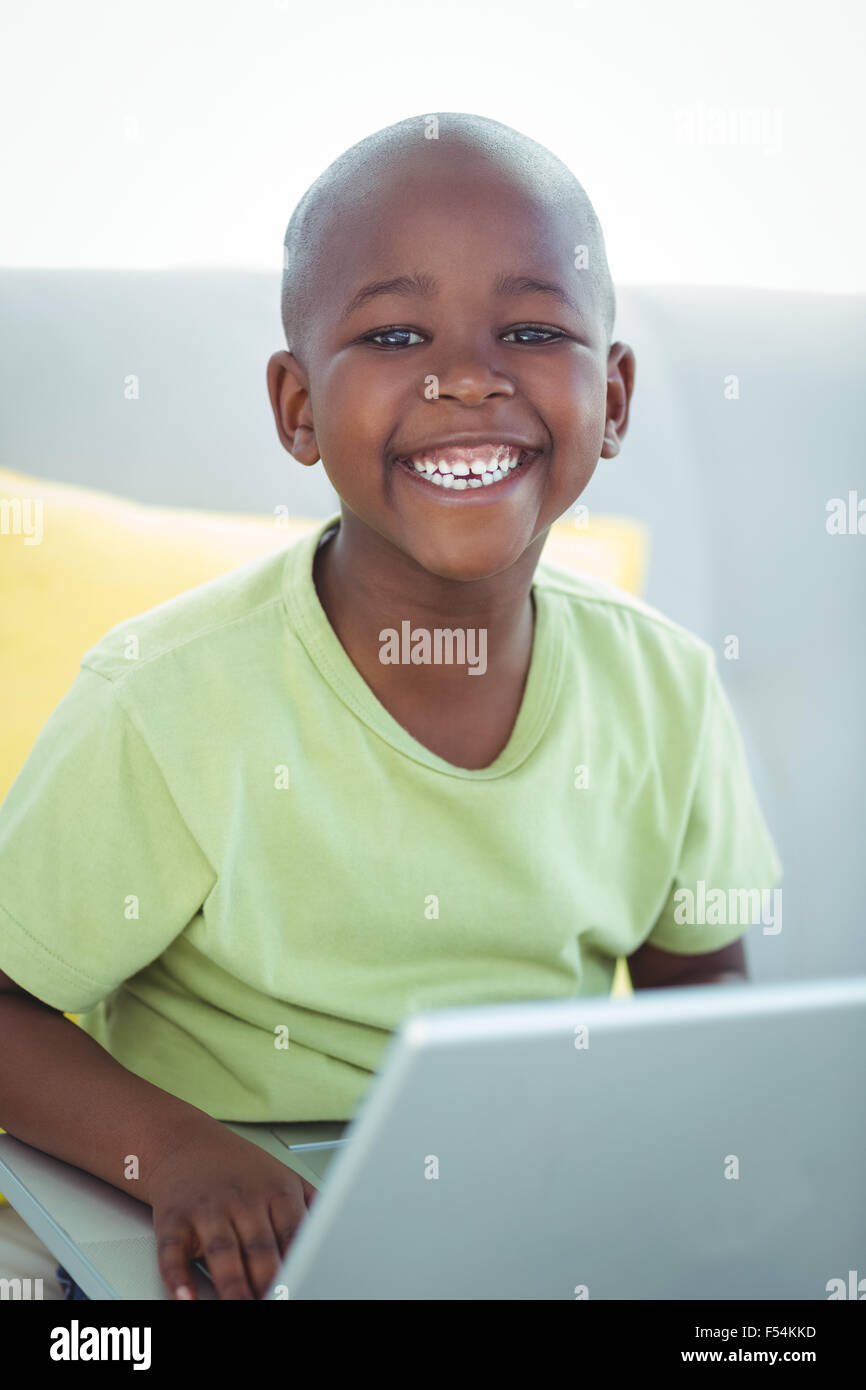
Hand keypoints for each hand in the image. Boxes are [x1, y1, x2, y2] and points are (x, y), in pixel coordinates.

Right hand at [147, 1122, 317, 1299]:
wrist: (183, 1141)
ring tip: (242, 1307)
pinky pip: (173, 1252)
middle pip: (260, 1248)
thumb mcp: (283, 1177)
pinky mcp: (174, 1219)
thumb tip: (342, 1238)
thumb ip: (311, 1208)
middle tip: (275, 1302)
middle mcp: (242, 1199)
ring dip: (233, 1285)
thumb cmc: (238, 1168)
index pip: (294, 1234)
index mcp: (276, 1191)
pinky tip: (186, 1297)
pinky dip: (177, 1277)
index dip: (302, 1262)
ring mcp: (207, 1208)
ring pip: (223, 1251)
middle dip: (270, 1281)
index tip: (309, 1282)